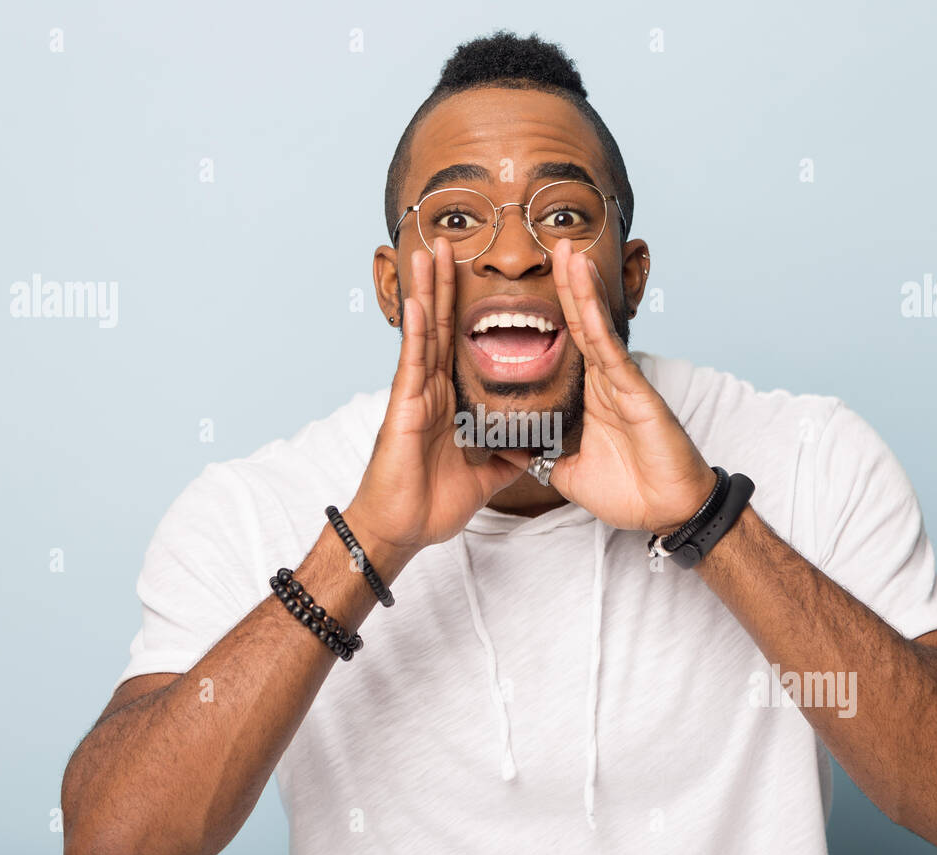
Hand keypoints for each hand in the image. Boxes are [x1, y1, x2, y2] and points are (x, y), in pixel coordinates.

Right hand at [347, 238, 526, 563]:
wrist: (403, 530)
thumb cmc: (431, 504)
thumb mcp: (485, 476)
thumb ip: (507, 456)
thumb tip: (534, 448)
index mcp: (449, 401)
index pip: (463, 345)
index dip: (470, 310)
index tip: (480, 277)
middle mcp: (430, 390)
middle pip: (443, 326)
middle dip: (446, 284)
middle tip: (450, 242)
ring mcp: (415, 395)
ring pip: (426, 333)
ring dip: (428, 291)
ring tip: (431, 252)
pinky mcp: (403, 407)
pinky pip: (413, 363)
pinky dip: (418, 331)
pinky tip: (421, 303)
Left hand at [535, 239, 717, 535]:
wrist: (666, 511)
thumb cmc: (628, 491)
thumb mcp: (568, 473)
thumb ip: (544, 454)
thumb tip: (516, 448)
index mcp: (588, 396)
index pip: (563, 346)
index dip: (548, 315)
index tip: (526, 286)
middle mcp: (605, 381)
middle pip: (579, 323)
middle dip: (566, 284)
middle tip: (552, 244)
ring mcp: (621, 382)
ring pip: (594, 326)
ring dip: (580, 287)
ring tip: (567, 250)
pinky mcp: (636, 390)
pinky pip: (609, 348)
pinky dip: (595, 317)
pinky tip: (585, 289)